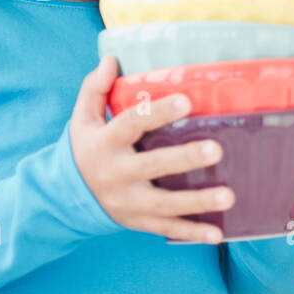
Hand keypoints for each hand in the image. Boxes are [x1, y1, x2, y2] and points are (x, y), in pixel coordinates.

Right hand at [69, 55, 232, 242]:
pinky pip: (166, 229)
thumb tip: (112, 59)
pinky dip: (192, 233)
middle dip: (184, 160)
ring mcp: (126, 202)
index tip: (186, 101)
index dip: (157, 112)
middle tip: (217, 150)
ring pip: (164, 205)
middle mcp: (115, 174)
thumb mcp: (82, 118)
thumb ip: (95, 88)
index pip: (131, 124)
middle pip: (151, 166)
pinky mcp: (136, 222)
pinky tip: (218, 234)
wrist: (64, 196)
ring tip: (229, 196)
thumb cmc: (86, 148)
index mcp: (104, 143)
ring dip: (198, 202)